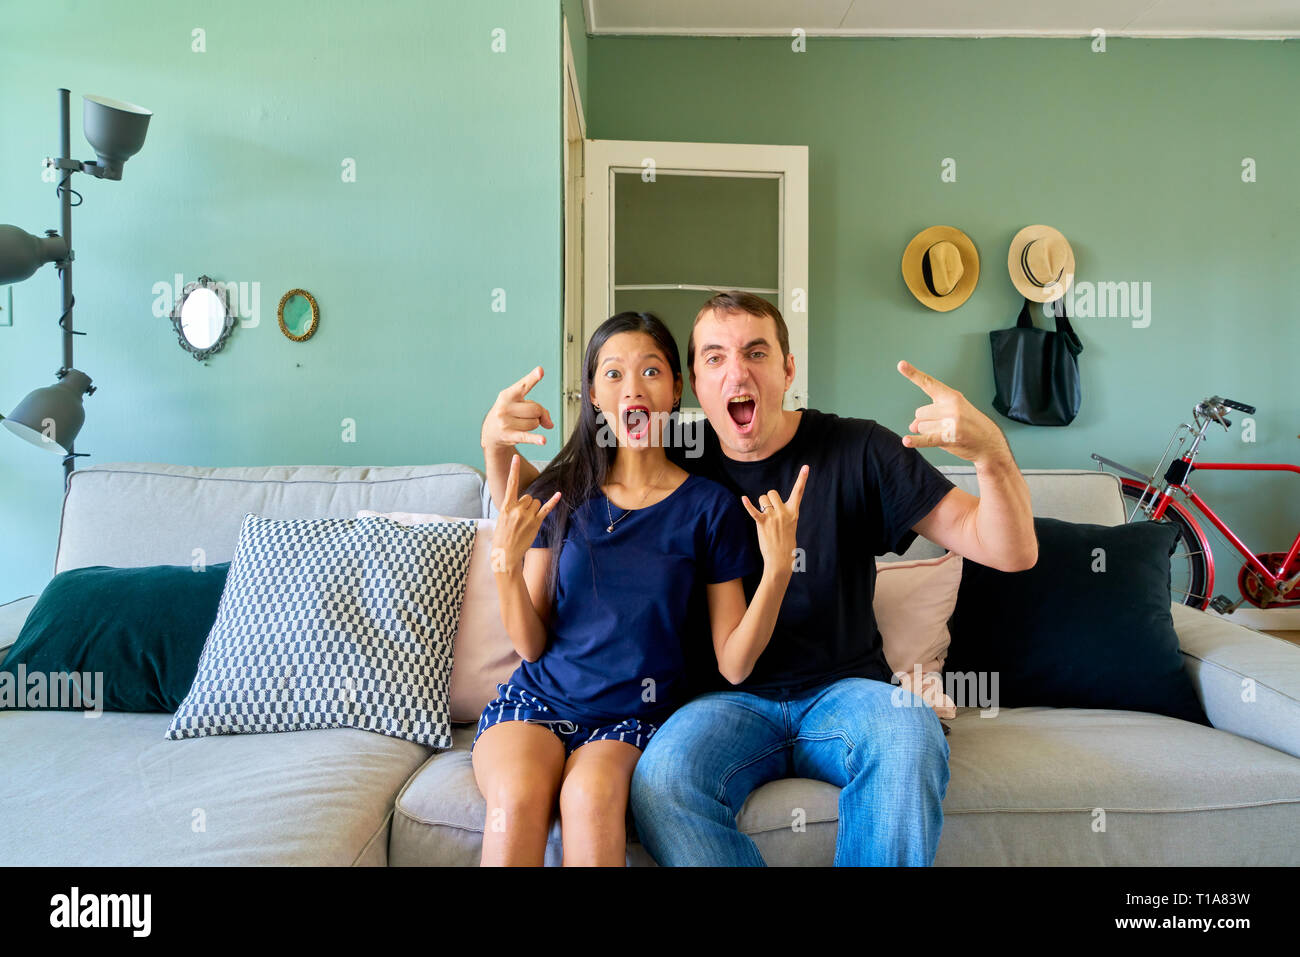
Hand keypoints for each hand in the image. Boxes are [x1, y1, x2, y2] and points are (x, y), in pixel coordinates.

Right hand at [481, 366, 553, 449]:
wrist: (491, 431)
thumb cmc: (508, 414)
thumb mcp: (519, 404)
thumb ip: (538, 409)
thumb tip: (549, 424)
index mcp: (508, 395)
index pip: (523, 385)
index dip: (533, 378)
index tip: (540, 371)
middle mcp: (505, 407)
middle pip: (535, 409)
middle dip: (538, 414)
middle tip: (530, 416)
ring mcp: (505, 422)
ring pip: (534, 423)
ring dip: (534, 425)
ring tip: (522, 424)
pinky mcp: (509, 435)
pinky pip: (527, 436)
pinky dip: (536, 439)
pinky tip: (543, 440)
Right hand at [490, 454, 560, 573]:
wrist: (505, 555)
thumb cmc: (501, 538)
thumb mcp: (501, 519)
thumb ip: (511, 508)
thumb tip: (522, 502)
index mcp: (506, 507)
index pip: (511, 484)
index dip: (513, 470)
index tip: (516, 458)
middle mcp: (517, 509)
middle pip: (528, 496)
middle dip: (526, 504)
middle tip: (520, 517)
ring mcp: (527, 516)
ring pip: (536, 502)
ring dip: (533, 508)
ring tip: (526, 522)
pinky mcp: (536, 523)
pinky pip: (546, 509)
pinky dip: (552, 501)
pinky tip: (558, 494)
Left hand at [741, 464, 808, 578]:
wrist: (781, 560)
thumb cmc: (785, 544)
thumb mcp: (790, 526)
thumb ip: (784, 514)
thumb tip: (772, 506)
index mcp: (793, 513)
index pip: (799, 492)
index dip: (802, 478)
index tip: (807, 467)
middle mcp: (784, 512)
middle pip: (772, 493)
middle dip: (768, 499)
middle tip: (769, 512)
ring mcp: (774, 518)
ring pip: (763, 499)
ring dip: (760, 505)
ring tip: (764, 519)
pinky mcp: (763, 524)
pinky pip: (754, 511)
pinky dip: (748, 505)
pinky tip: (743, 499)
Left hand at [897, 360, 1007, 464]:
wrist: (989, 443)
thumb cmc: (970, 425)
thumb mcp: (953, 412)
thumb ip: (930, 414)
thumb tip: (912, 426)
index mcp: (952, 396)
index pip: (929, 383)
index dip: (913, 374)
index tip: (901, 364)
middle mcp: (951, 406)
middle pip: (919, 413)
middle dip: (926, 422)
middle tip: (944, 426)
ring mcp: (951, 422)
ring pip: (921, 427)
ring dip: (928, 433)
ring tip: (947, 434)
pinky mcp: (949, 438)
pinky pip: (926, 439)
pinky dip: (915, 441)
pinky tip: (907, 440)